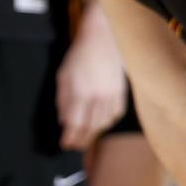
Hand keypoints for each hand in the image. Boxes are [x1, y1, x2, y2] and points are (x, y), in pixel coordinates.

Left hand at [57, 36, 128, 151]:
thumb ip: (63, 100)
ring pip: (105, 122)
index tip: (65, 145)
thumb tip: (64, 121)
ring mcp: (112, 95)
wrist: (103, 39)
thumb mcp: (63, 76)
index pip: (75, 123)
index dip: (70, 137)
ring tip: (88, 138)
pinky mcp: (122, 91)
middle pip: (91, 127)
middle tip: (76, 146)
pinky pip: (116, 113)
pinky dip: (109, 122)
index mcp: (80, 93)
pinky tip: (103, 124)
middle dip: (82, 139)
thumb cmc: (79, 56)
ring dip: (95, 133)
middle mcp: (98, 97)